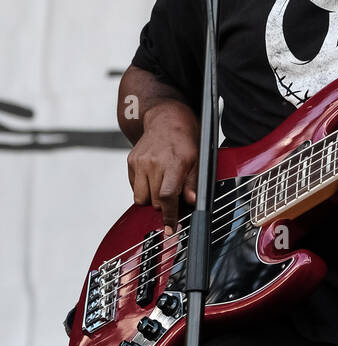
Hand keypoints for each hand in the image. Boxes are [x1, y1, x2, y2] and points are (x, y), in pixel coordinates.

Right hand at [127, 104, 198, 233]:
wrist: (166, 117)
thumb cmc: (185, 138)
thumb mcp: (198, 158)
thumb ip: (193, 182)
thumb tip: (191, 202)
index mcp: (174, 162)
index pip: (167, 196)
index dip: (169, 215)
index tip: (170, 228)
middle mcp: (154, 162)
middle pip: (154, 201)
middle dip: (164, 204)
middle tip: (173, 194)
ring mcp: (140, 162)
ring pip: (140, 197)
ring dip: (151, 198)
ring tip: (162, 185)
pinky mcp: (131, 161)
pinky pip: (133, 187)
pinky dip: (143, 188)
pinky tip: (153, 176)